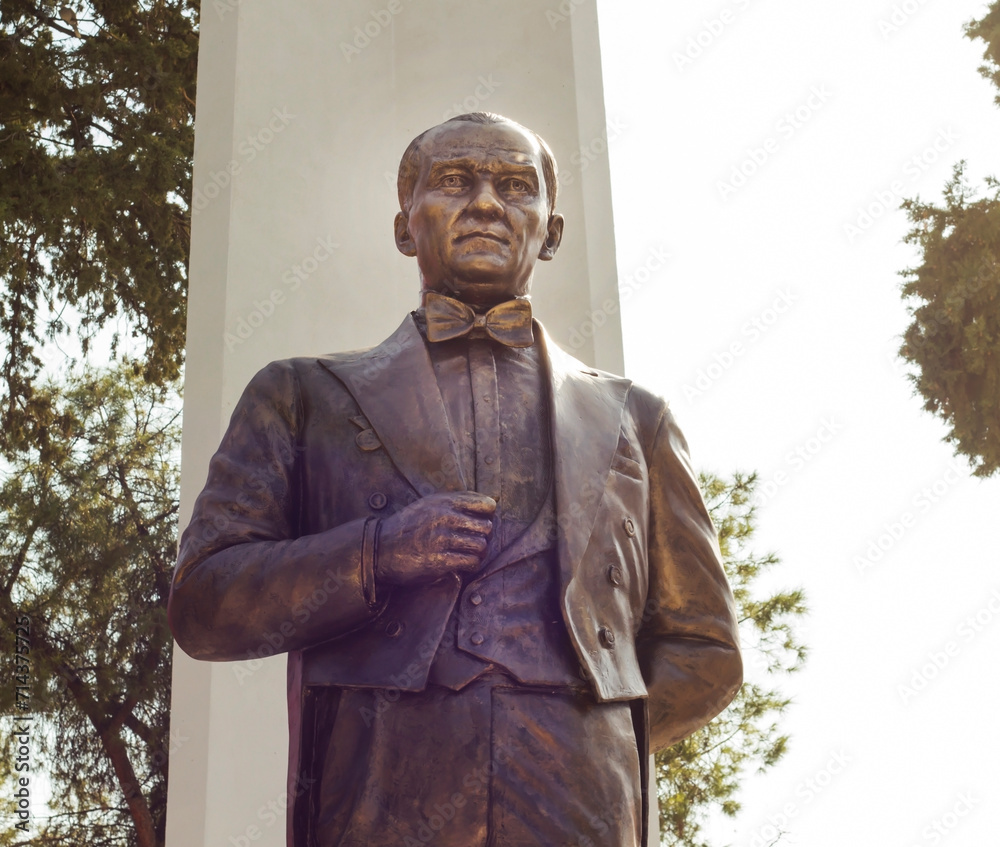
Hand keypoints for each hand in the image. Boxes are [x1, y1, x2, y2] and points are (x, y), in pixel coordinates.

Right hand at [376, 492, 495, 584]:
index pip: (486, 504)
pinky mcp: (440, 560)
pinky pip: (471, 562)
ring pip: (481, 546)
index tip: (479, 523)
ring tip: (469, 554)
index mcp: (445, 502)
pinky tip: (462, 564)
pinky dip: (471, 565)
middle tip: (474, 542)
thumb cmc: (407, 526)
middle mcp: (446, 517)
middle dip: (485, 537)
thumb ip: (455, 501)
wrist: (381, 548)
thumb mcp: (429, 504)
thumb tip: (490, 503)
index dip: (487, 515)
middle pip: (487, 527)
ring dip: (478, 553)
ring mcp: (442, 539)